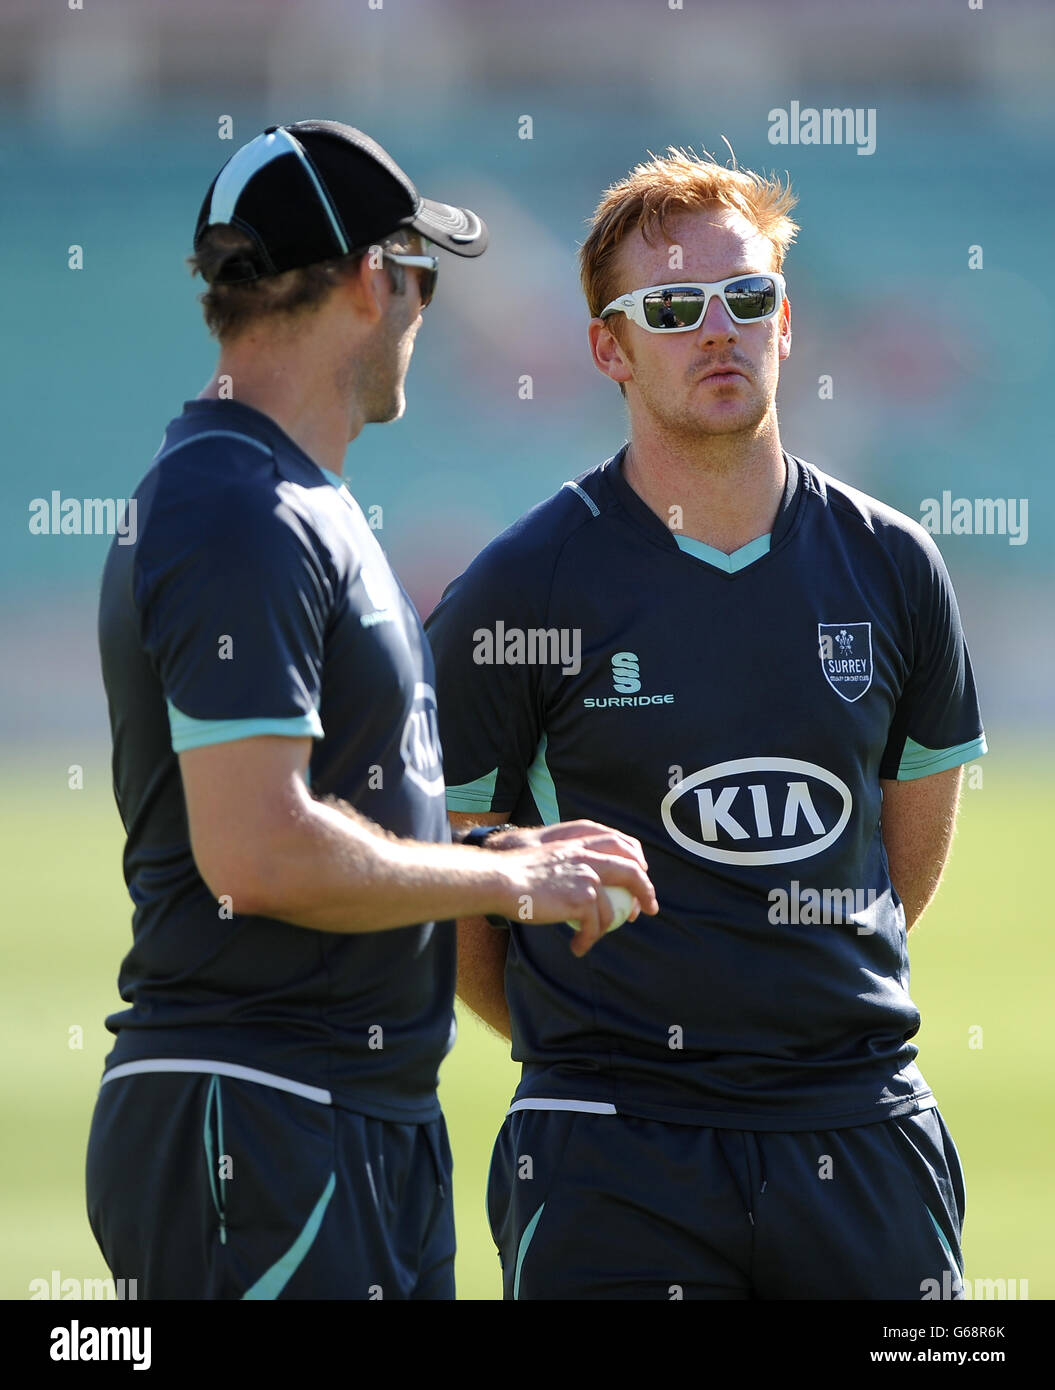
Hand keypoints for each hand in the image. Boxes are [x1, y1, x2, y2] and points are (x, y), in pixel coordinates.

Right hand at [490, 822, 657, 956]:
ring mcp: (588, 877)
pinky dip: (587, 940)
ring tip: (590, 940)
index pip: (619, 843)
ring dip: (604, 930)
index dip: (635, 860)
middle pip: (632, 870)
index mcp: (580, 845)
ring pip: (612, 910)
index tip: (640, 876)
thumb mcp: (550, 861)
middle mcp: (588, 857)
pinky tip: (577, 947)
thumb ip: (570, 867)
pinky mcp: (583, 898)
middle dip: (646, 891)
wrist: (502, 880)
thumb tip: (583, 887)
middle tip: (650, 909)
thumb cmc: (517, 875)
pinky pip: (595, 926)